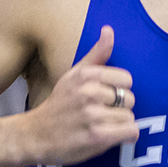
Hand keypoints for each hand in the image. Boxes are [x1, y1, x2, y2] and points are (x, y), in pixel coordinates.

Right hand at [21, 26, 137, 165]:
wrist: (36, 135)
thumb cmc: (59, 104)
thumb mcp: (73, 75)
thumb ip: (96, 54)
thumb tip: (109, 29)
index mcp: (86, 75)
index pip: (126, 79)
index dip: (118, 90)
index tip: (105, 98)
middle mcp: (89, 92)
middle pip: (129, 99)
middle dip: (119, 109)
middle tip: (101, 115)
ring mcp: (93, 115)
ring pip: (130, 117)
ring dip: (119, 125)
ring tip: (102, 127)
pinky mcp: (97, 136)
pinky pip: (131, 131)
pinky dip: (126, 136)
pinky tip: (114, 137)